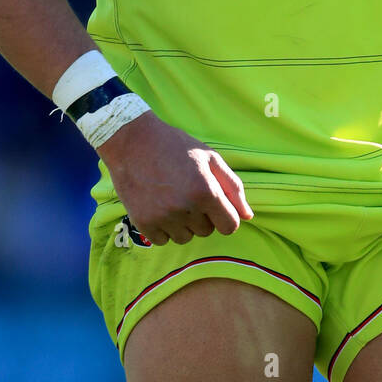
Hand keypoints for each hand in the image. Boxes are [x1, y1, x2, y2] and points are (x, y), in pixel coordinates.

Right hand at [96, 110, 253, 245]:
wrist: (133, 141)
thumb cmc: (175, 146)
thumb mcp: (210, 158)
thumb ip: (233, 187)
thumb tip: (248, 216)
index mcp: (206, 191)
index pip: (230, 226)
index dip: (226, 217)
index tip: (216, 206)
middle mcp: (185, 208)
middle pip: (207, 232)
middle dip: (203, 216)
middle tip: (188, 193)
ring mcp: (163, 217)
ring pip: (185, 238)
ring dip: (183, 224)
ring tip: (173, 199)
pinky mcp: (143, 222)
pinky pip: (163, 240)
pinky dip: (163, 228)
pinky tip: (158, 206)